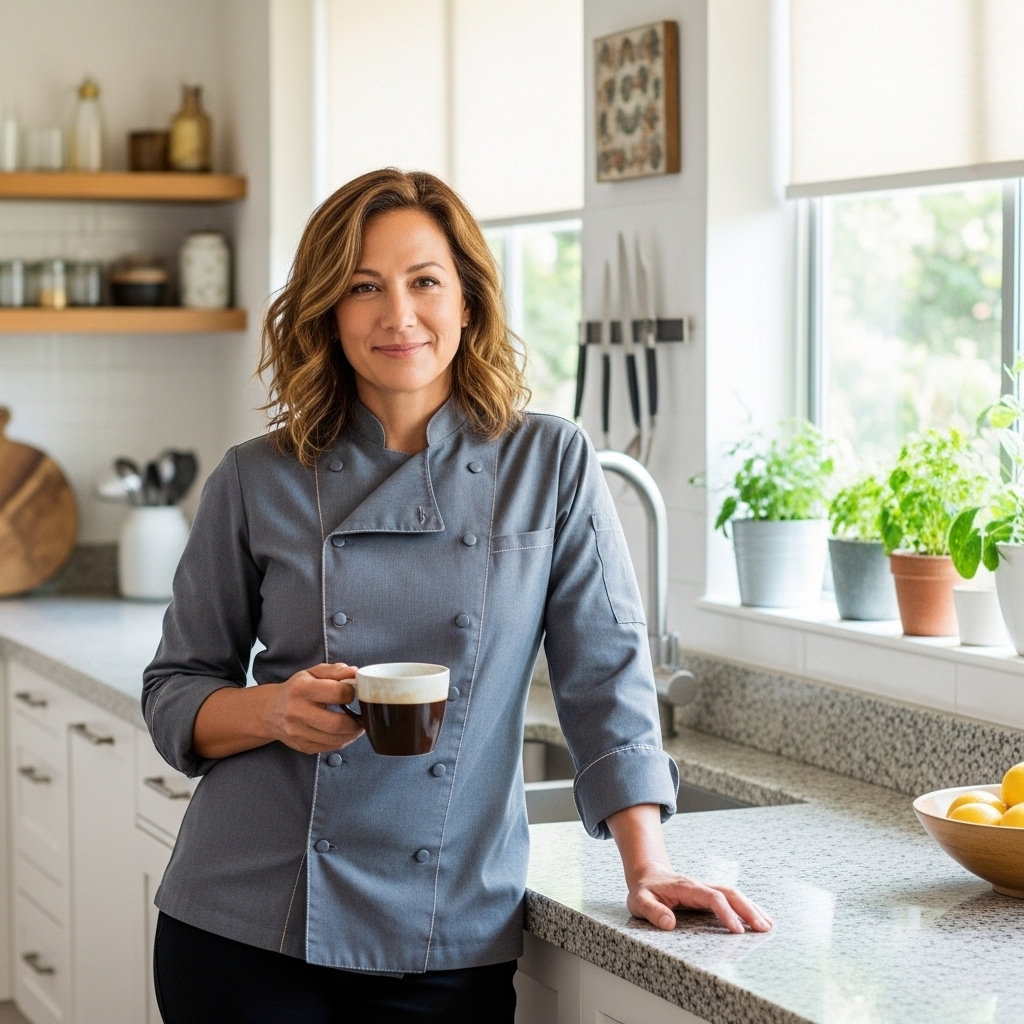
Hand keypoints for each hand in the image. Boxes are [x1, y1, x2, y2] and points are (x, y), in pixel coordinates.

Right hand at [262, 663, 362, 753]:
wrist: (269, 711)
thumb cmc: (296, 689)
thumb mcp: (313, 673)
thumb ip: (335, 671)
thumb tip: (355, 673)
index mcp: (302, 689)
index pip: (337, 693)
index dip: (351, 693)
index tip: (353, 693)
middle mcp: (297, 712)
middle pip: (337, 723)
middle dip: (357, 722)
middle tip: (362, 716)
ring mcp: (298, 732)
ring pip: (335, 740)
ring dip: (352, 734)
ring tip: (357, 725)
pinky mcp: (302, 746)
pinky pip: (329, 748)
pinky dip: (342, 741)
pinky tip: (344, 732)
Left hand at [606, 804, 772, 934]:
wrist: (647, 874)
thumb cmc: (644, 890)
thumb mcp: (639, 901)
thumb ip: (652, 911)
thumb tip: (669, 923)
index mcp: (686, 887)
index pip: (712, 897)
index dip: (726, 913)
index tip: (737, 931)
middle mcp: (700, 885)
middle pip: (729, 892)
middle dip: (748, 909)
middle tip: (763, 928)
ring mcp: (706, 888)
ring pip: (734, 893)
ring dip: (751, 907)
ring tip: (768, 925)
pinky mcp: (709, 894)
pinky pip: (731, 897)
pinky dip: (746, 906)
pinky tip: (758, 917)